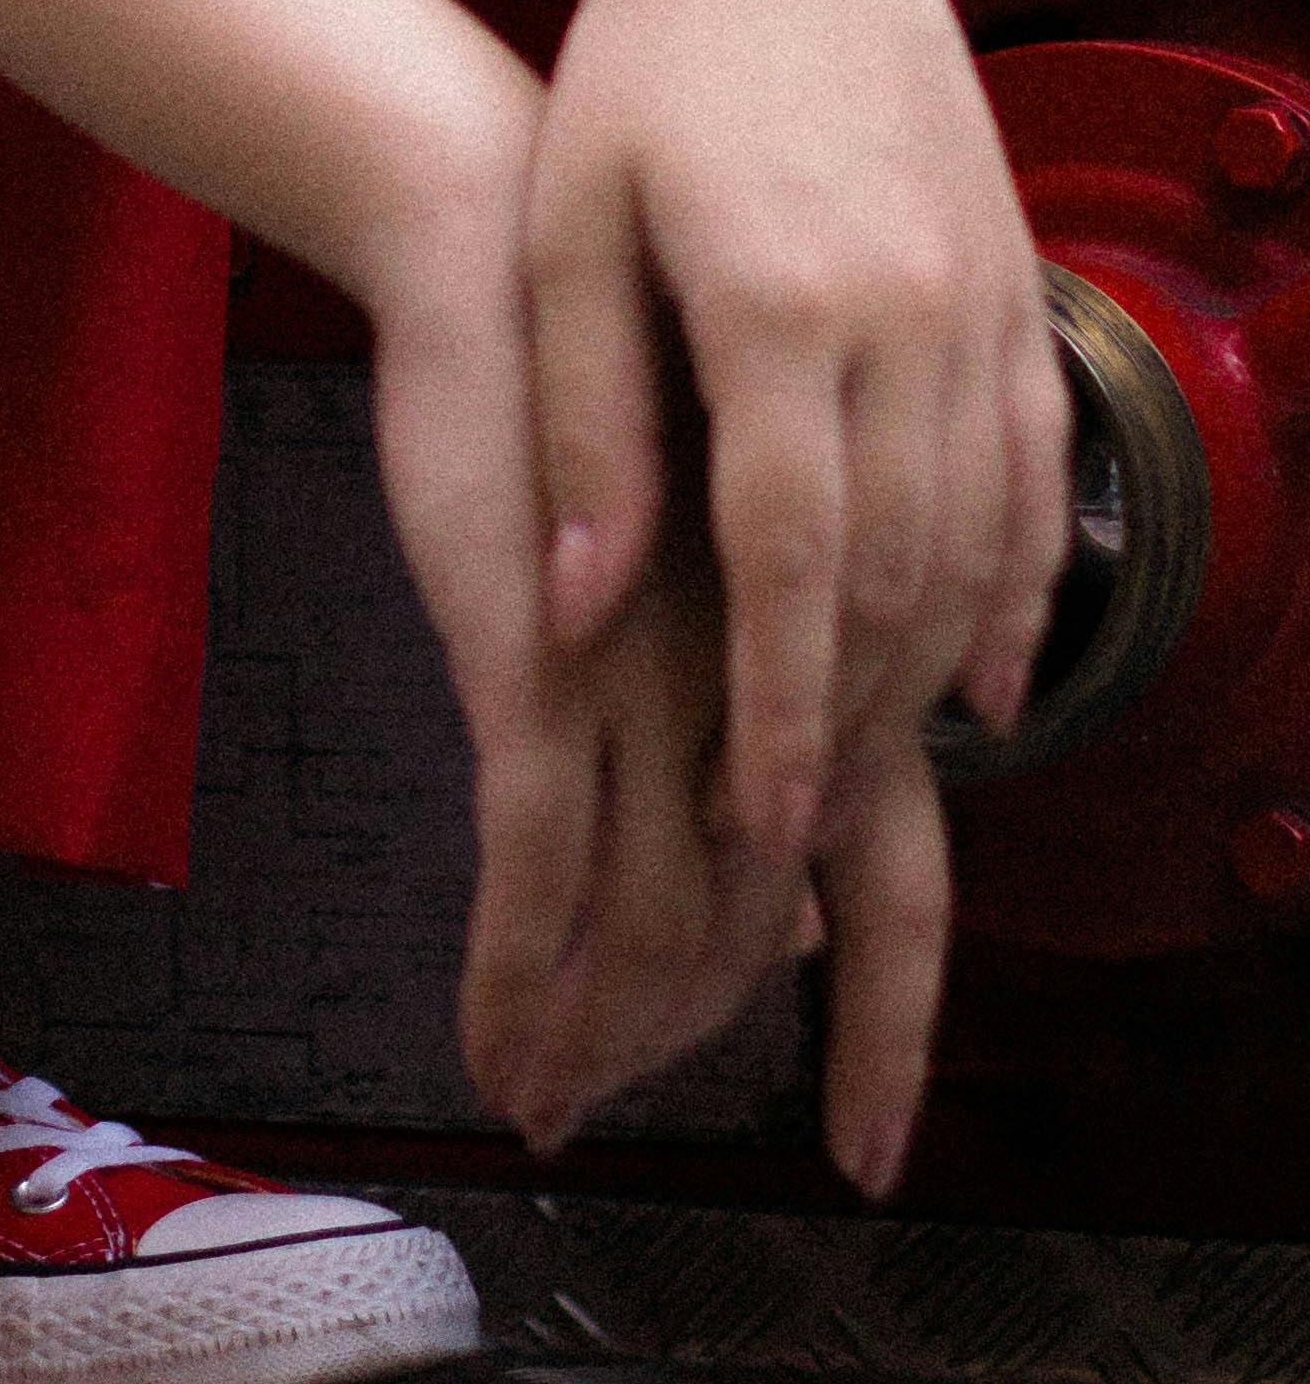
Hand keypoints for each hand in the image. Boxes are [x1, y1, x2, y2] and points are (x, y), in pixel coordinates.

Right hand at [371, 260, 800, 1146]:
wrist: (490, 244)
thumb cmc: (583, 388)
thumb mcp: (695, 559)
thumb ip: (750, 715)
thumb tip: (797, 877)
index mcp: (814, 661)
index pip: (892, 893)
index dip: (887, 1031)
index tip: (865, 1139)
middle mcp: (756, 688)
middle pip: (757, 935)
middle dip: (692, 1052)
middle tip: (619, 1119)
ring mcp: (655, 683)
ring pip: (647, 924)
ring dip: (591, 1036)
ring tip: (539, 1099)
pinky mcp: (540, 667)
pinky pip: (535, 867)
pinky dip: (513, 973)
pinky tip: (490, 1033)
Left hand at [524, 0, 1065, 921]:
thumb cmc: (639, 57)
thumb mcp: (565, 230)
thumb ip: (581, 421)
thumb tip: (571, 605)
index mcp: (780, 303)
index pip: (789, 564)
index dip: (776, 710)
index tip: (756, 827)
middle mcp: (906, 311)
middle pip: (897, 577)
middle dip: (849, 723)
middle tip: (792, 838)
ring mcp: (979, 296)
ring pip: (980, 541)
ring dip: (926, 672)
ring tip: (859, 771)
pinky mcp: (1015, 280)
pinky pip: (1037, 474)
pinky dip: (1018, 586)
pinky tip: (984, 673)